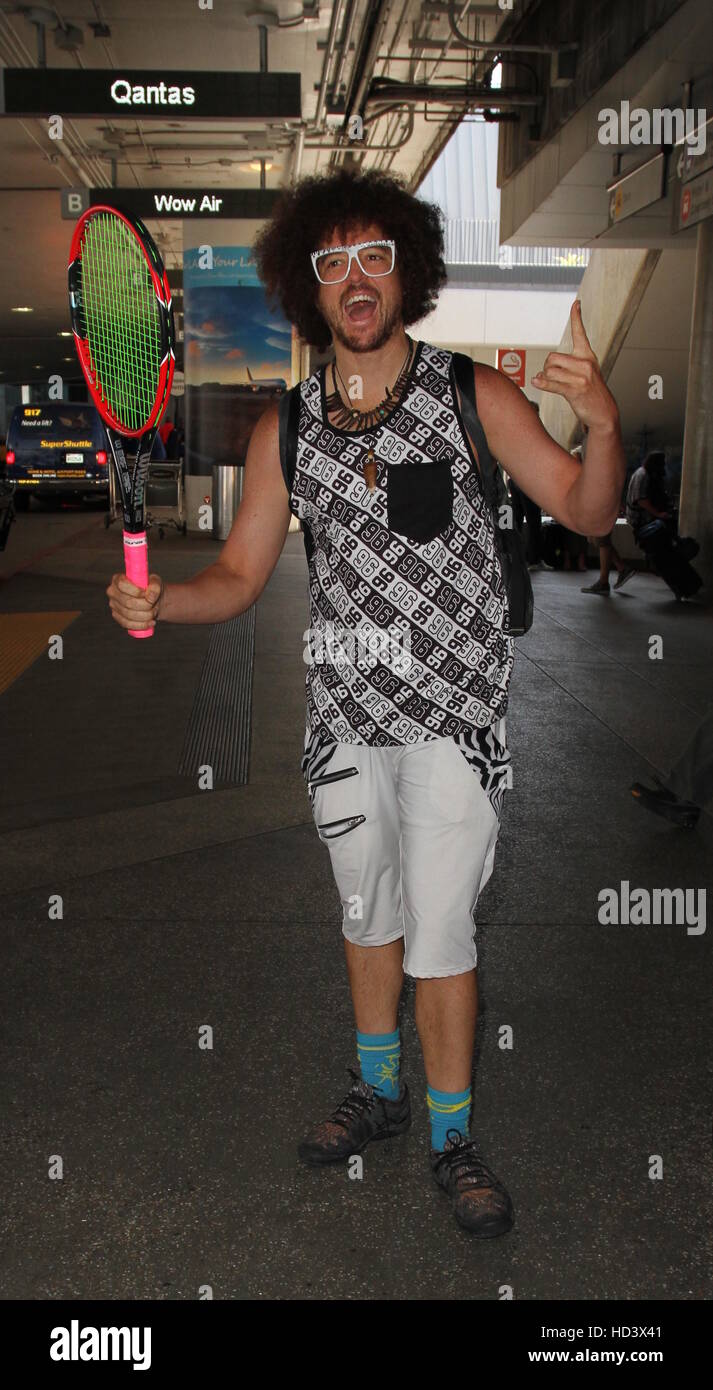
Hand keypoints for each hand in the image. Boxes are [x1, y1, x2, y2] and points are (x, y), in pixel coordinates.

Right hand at [106, 572, 163, 631]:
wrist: (152, 601)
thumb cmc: (151, 589)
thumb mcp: (156, 582)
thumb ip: (155, 586)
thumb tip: (149, 597)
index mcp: (118, 579)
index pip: (121, 584)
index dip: (136, 591)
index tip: (146, 594)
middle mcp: (112, 592)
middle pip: (127, 602)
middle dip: (144, 605)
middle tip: (153, 605)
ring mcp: (113, 606)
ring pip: (128, 614)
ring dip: (145, 615)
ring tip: (154, 612)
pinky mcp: (117, 617)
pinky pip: (127, 624)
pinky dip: (141, 625)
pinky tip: (151, 622)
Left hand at [531, 300, 619, 431]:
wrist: (604, 412)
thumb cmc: (592, 393)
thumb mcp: (586, 374)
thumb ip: (567, 367)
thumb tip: (540, 374)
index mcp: (588, 356)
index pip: (580, 333)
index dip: (577, 317)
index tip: (576, 304)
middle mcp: (585, 364)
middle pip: (552, 357)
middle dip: (547, 368)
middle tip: (552, 376)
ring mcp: (580, 377)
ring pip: (550, 371)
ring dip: (546, 379)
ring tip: (553, 385)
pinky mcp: (574, 390)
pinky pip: (551, 384)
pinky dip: (542, 384)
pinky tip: (537, 382)